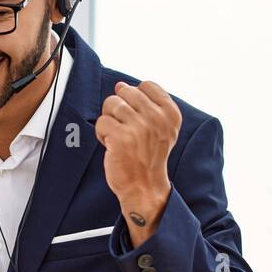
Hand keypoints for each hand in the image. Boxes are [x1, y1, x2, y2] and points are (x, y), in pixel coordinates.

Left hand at [96, 80, 180, 245]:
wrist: (145, 186)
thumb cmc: (149, 156)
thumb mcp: (161, 129)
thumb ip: (146, 104)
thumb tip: (120, 85)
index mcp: (170, 113)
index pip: (147, 85)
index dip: (135, 98)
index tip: (137, 117)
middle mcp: (157, 118)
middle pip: (126, 92)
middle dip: (119, 108)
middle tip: (125, 129)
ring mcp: (139, 127)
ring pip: (111, 103)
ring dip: (110, 121)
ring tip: (118, 137)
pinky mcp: (121, 137)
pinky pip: (102, 121)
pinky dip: (102, 133)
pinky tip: (111, 145)